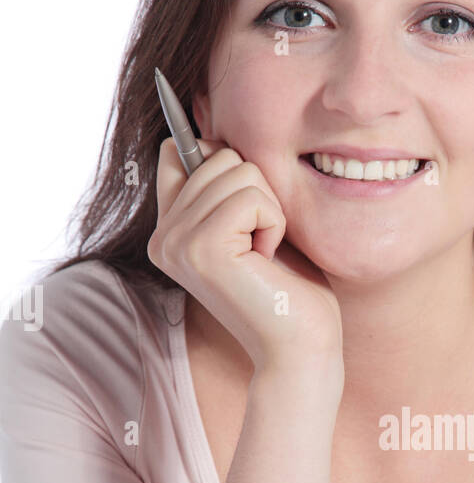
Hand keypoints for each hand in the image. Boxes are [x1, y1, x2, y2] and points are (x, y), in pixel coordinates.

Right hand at [148, 136, 343, 377]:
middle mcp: (163, 237)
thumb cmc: (290, 288)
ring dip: (270, 209)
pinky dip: (275, 223)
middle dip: (258, 192)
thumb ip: (226, 187)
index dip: (222, 162)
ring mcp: (177, 243)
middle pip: (217, 154)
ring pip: (238, 170)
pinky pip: (252, 196)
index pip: (179, 150)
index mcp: (168, 231)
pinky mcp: (202, 248)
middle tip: (262, 245)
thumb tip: (208, 136)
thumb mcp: (253, 224)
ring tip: (265, 255)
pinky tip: (268, 260)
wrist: (302, 346)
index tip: (247, 207)